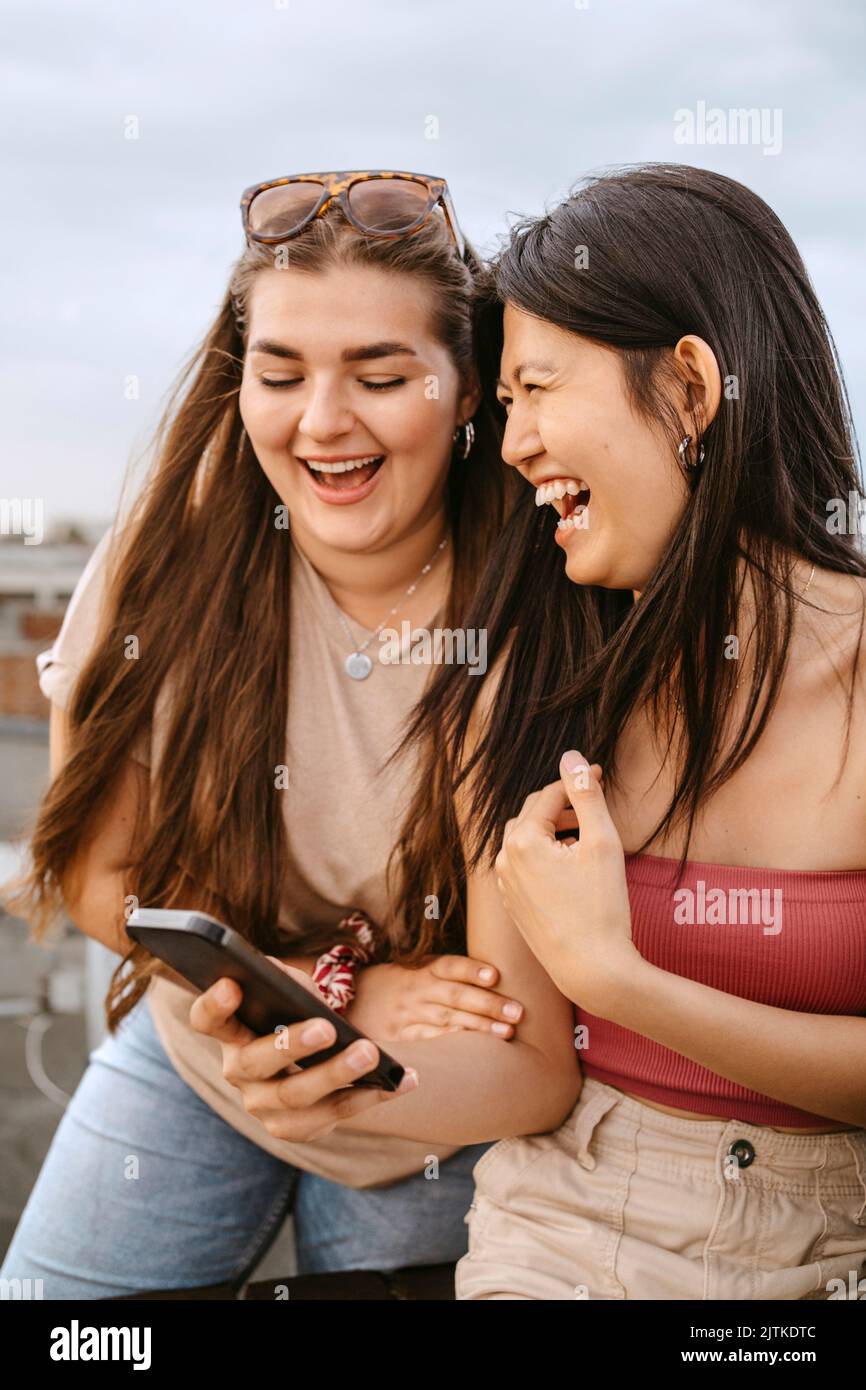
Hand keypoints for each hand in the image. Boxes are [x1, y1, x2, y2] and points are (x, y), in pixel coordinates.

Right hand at [188, 958, 417, 1140]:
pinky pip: (332, 1115)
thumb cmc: (295, 1013)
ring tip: (372, 1053)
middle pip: (257, 1062)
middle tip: (327, 1027)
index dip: (213, 1004)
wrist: (311, 1061)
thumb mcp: (287, 992)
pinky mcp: (294, 1128)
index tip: (232, 984)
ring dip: (338, 1074)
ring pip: (297, 1097)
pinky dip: (370, 1096)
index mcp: (230, 1033)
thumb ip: (284, 982)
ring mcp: (263, 1106)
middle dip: (293, 1044)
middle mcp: (237, 1073)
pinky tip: (402, 1079)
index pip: (207, 1020)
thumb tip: (289, 982)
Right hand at [346, 955, 524, 1041]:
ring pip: (445, 1020)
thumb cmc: (401, 984)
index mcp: (421, 970)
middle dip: (488, 1004)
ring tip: (506, 1032)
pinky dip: (447, 1043)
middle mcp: (415, 991)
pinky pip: (426, 1041)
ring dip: (477, 1027)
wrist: (352, 1001)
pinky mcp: (399, 1038)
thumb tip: (499, 973)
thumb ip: (450, 972)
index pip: (448, 966)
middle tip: (518, 1012)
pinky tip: (469, 1049)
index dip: (471, 969)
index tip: (495, 975)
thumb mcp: (418, 969)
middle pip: (454, 995)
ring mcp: (406, 1016)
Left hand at [494, 750, 643, 1015]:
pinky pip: (525, 868)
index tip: (602, 777)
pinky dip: (545, 858)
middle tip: (593, 805)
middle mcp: (505, 860)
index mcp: (522, 840)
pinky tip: (572, 869)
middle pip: (533, 815)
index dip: (578, 784)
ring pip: (527, 841)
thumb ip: (586, 794)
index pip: (549, 795)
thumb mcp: (602, 842)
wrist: (591, 970)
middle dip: (563, 806)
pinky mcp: (514, 905)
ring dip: (553, 831)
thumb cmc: (601, 907)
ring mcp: (506, 885)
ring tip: (585, 838)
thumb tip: (573, 757)